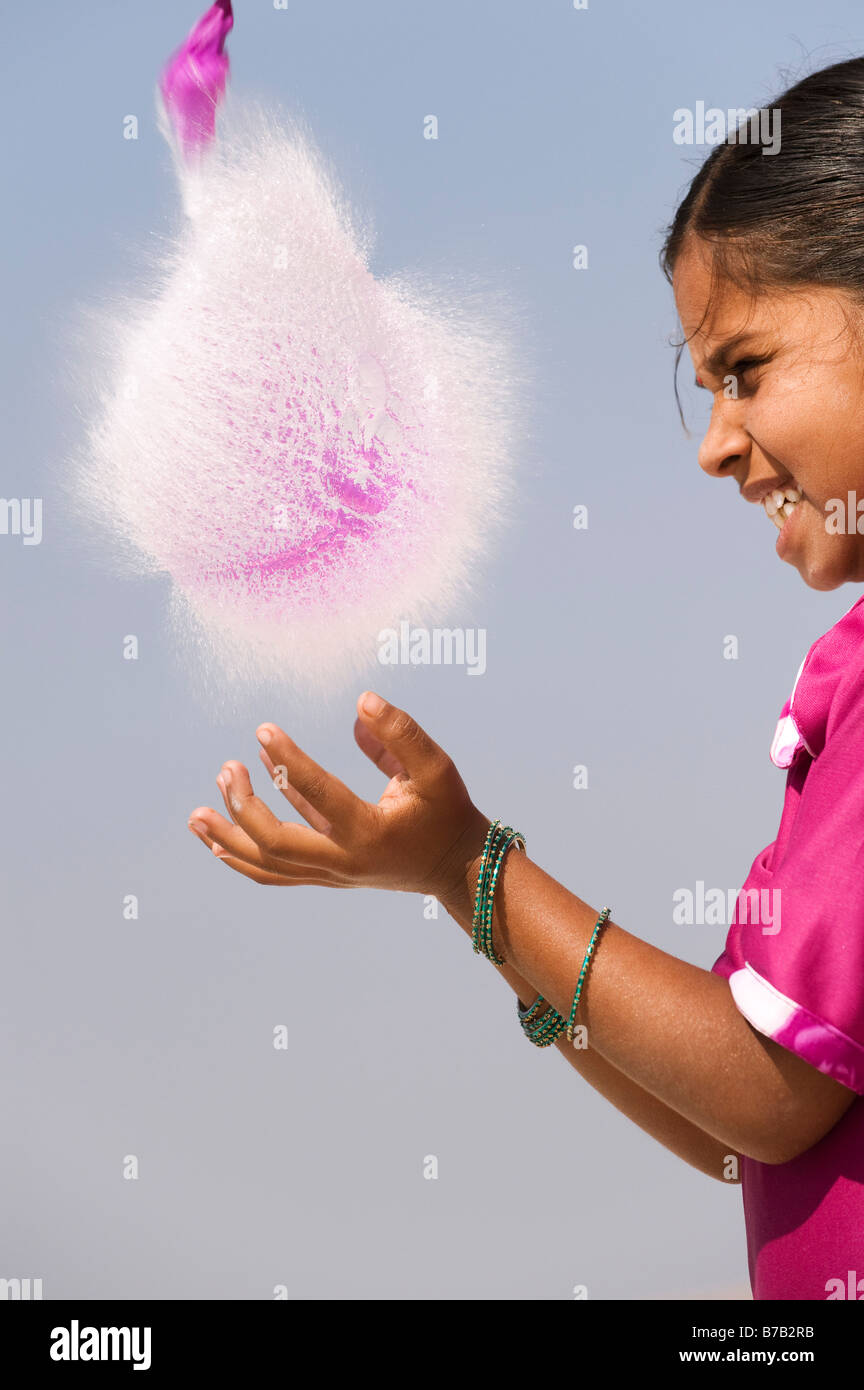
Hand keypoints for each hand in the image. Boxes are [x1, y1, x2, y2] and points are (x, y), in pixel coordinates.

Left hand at [187, 690, 489, 904]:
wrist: (455, 867)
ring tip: (195, 813)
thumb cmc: (446, 811)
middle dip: (243, 807)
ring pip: (267, 866)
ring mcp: (332, 875)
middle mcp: (345, 861)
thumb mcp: (437, 767)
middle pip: (276, 845)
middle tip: (225, 768)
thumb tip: (362, 700)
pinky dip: (242, 858)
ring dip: (229, 838)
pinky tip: (216, 838)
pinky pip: (275, 873)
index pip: (318, 794)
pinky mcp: (326, 876)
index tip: (263, 729)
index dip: (288, 760)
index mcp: (370, 832)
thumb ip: (402, 733)